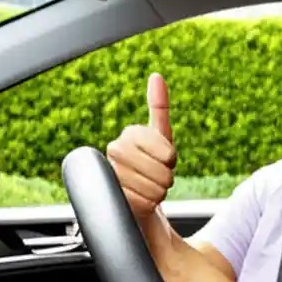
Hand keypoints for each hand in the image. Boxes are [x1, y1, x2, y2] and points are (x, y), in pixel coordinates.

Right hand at [108, 73, 177, 221]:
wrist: (136, 197)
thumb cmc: (151, 164)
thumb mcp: (161, 137)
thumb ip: (159, 106)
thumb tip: (156, 76)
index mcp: (130, 134)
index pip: (168, 152)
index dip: (171, 160)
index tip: (165, 160)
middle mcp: (114, 150)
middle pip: (161, 171)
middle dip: (165, 178)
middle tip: (156, 177)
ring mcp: (110, 174)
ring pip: (153, 188)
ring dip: (157, 193)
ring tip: (147, 189)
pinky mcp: (110, 198)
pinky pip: (142, 203)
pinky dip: (146, 205)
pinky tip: (138, 200)